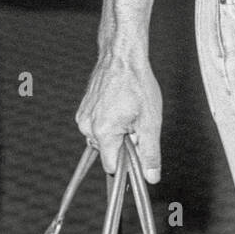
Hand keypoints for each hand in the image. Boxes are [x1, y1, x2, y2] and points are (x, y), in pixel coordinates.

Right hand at [75, 46, 162, 181]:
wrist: (122, 56)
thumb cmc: (136, 83)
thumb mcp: (150, 121)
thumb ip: (150, 153)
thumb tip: (151, 177)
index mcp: (103, 132)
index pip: (112, 167)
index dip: (128, 163)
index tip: (138, 149)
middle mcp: (87, 126)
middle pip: (107, 152)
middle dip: (123, 145)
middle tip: (136, 124)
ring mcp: (83, 116)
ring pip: (102, 139)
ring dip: (116, 133)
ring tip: (128, 112)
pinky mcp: (83, 108)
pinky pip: (97, 126)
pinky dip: (109, 122)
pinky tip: (120, 106)